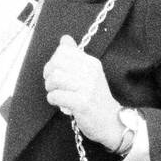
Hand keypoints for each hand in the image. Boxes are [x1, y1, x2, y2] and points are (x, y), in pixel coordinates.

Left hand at [43, 34, 120, 149]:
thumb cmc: (95, 98)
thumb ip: (76, 56)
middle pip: (56, 64)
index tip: (55, 73)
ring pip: (54, 79)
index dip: (53, 62)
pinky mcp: (82, 103)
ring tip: (56, 94)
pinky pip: (56, 96)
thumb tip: (65, 39)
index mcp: (92, 63)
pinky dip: (53, 99)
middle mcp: (91, 72)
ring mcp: (88, 88)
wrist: (111, 122)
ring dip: (50, 88)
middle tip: (52, 85)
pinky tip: (59, 103)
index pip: (63, 51)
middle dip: (48, 75)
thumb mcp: (89, 73)